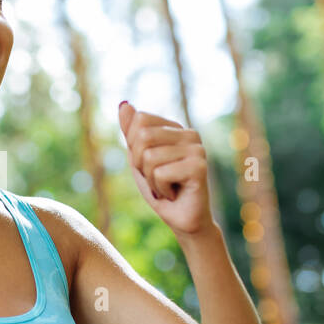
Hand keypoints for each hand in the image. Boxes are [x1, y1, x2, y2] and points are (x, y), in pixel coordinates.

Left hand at [118, 100, 212, 236]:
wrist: (182, 219)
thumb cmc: (161, 189)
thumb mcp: (139, 159)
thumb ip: (131, 132)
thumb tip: (124, 104)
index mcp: (177, 128)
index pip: (140, 120)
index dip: (134, 147)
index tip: (149, 165)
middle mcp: (190, 134)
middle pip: (143, 136)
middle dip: (140, 164)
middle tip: (157, 179)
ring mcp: (197, 149)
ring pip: (150, 158)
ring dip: (151, 180)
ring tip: (166, 187)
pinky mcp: (199, 167)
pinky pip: (160, 174)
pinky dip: (161, 189)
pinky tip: (174, 194)